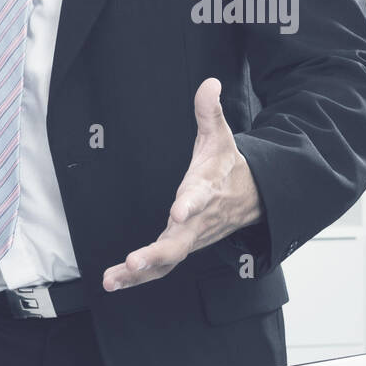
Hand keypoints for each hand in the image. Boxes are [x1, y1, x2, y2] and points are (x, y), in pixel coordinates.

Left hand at [102, 78, 262, 291]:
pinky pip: (160, 267)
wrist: (252, 197)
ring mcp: (189, 237)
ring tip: (113, 280)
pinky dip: (138, 277)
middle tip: (134, 262)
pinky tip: (114, 282)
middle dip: (156, 253)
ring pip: (167, 261)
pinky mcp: (181, 247)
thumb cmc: (226, 166)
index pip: (199, 197)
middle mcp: (197, 220)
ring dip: (140, 274)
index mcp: (205, 190)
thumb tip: (210, 82)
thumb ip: (209, 111)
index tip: (179, 210)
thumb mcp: (220, 136)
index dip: (189, 204)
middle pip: (179, 241)